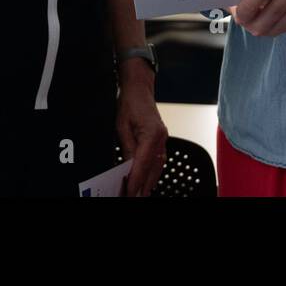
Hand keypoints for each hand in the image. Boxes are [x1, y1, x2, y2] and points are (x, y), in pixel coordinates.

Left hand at [115, 77, 167, 196]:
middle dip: (144, 185)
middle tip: (134, 197)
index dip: (136, 180)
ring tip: (140, 193)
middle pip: (153, 168)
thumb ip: (127, 148)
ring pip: (159, 166)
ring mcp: (163, 139)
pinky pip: (159, 160)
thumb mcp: (122, 126)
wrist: (139, 87)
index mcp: (152, 134)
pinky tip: (148, 179)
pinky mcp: (161, 139)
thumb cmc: (130, 102)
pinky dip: (153, 172)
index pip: (143, 164)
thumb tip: (127, 167)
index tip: (129, 192)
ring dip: (150, 181)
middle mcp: (161, 138)